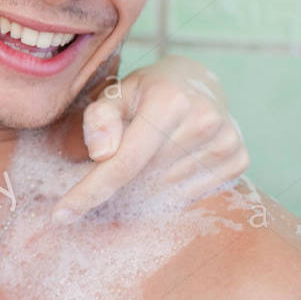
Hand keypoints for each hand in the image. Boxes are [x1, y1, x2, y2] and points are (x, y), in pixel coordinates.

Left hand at [51, 56, 249, 223]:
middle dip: (118, 184)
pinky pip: (189, 195)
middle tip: (111, 170)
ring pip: (165, 192)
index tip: (61, 216)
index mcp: (170, 100)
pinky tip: (169, 164)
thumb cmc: (148, 90)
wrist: (199, 83)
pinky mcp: (239, 160)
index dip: (90, 191)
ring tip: (148, 158)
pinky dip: (169, 189)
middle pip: (143, 180)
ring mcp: (226, 142)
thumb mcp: (116, 92)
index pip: (124, 162)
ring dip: (144, 187)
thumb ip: (99, 118)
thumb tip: (100, 154)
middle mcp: (204, 121)